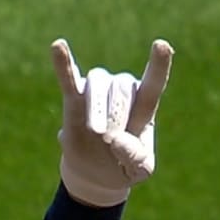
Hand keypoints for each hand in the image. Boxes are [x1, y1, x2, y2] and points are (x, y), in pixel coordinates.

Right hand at [52, 38, 173, 206]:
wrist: (96, 174)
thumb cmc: (124, 168)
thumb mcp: (139, 171)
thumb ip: (135, 157)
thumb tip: (115, 140)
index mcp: (144, 107)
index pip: (153, 83)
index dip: (158, 65)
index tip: (161, 45)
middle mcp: (122, 92)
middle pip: (122, 88)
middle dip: (117, 115)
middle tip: (108, 141)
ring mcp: (97, 93)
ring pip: (99, 82)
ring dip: (97, 106)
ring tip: (95, 131)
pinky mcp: (73, 100)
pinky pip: (69, 78)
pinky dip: (63, 64)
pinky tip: (57, 45)